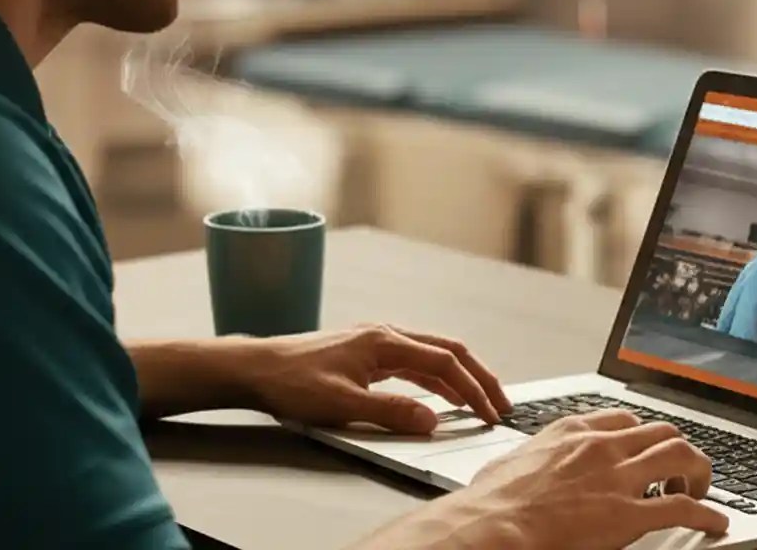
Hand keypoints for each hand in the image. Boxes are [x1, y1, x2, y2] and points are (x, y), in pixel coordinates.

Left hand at [247, 324, 513, 434]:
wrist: (256, 367)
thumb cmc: (292, 382)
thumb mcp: (343, 404)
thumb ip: (391, 412)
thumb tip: (433, 420)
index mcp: (385, 342)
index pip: (445, 362)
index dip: (473, 388)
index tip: (489, 413)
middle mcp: (385, 335)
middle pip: (447, 351)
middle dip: (478, 377)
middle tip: (500, 404)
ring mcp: (376, 342)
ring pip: (431, 355)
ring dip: (458, 378)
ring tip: (478, 403)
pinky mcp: (366, 353)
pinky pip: (413, 362)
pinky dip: (434, 378)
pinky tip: (439, 396)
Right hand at [460, 410, 728, 548]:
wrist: (494, 524)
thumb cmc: (492, 501)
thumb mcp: (511, 462)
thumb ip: (533, 458)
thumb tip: (526, 467)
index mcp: (572, 431)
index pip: (623, 419)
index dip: (642, 435)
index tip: (645, 448)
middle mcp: (601, 447)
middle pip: (660, 431)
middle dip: (676, 449)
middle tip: (678, 471)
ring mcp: (618, 479)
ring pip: (679, 455)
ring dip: (697, 472)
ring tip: (699, 490)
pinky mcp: (628, 514)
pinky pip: (683, 508)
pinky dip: (707, 514)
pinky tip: (714, 523)